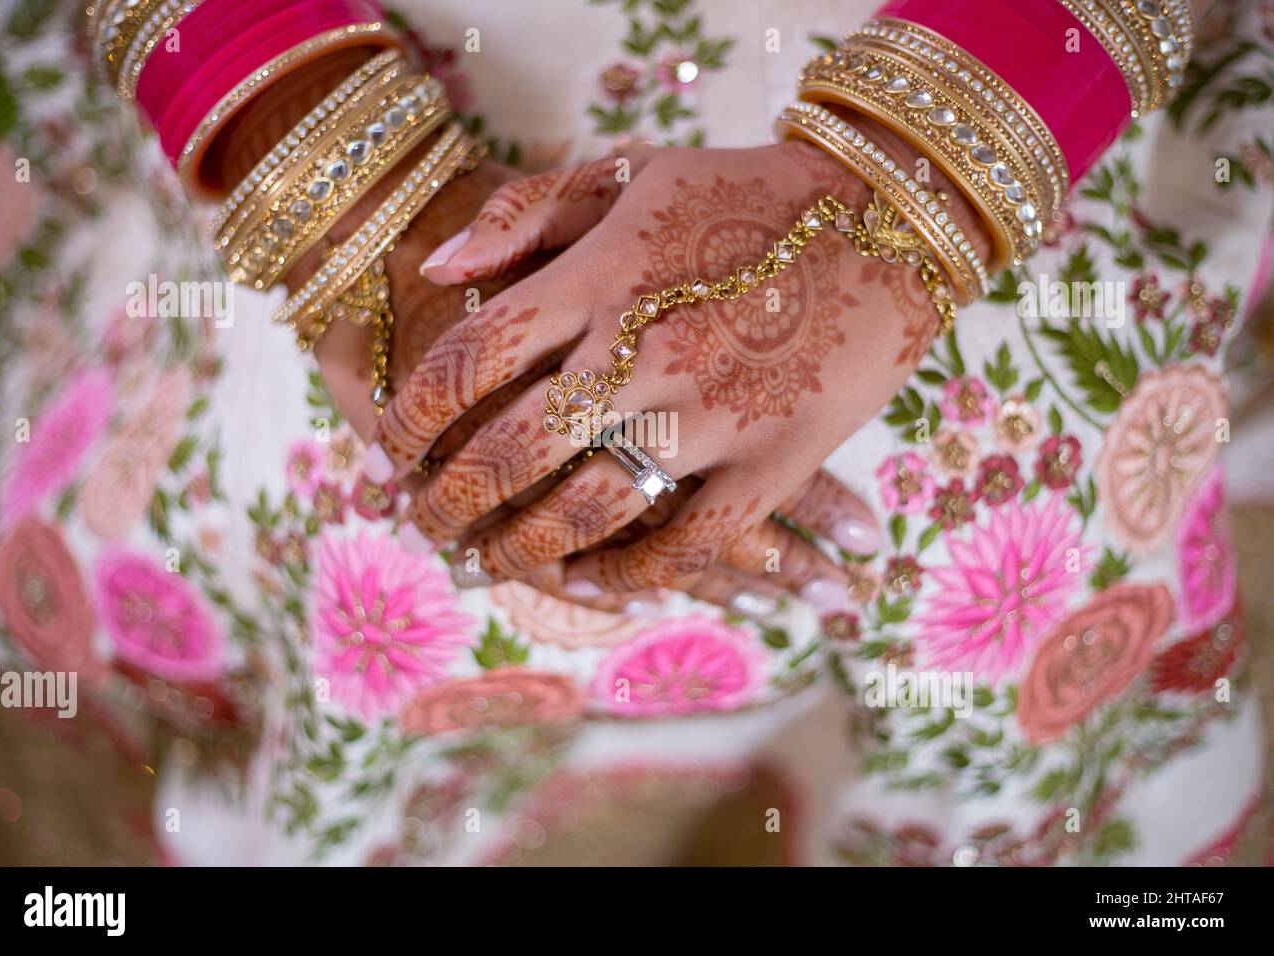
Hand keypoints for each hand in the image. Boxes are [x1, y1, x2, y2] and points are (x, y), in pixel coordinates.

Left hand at [370, 137, 968, 596]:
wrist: (892, 214)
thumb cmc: (755, 191)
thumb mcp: (636, 171)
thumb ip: (531, 212)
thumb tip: (442, 268)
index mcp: (601, 277)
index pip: (469, 358)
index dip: (411, 416)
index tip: (390, 450)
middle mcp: (642, 350)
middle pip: (509, 451)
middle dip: (448, 503)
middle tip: (426, 525)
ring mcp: (710, 412)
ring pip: (586, 512)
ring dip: (521, 551)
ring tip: (489, 563)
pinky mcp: (777, 458)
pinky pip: (688, 543)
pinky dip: (635, 576)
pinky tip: (598, 585)